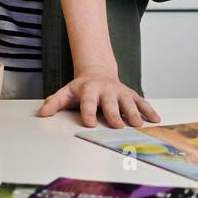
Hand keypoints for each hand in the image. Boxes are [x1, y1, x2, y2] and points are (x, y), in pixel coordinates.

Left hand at [36, 68, 160, 128]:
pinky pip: (141, 102)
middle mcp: (107, 90)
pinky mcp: (131, 94)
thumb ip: (55, 102)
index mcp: (89, 90)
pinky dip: (149, 110)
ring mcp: (120, 92)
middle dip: (114, 113)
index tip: (90, 123)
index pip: (88, 101)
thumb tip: (42, 113)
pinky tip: (156, 120)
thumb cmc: (81, 88)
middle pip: (111, 103)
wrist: (98, 71)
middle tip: (117, 125)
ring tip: (138, 124)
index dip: (88, 111)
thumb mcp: (66, 92)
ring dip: (134, 113)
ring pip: (128, 102)